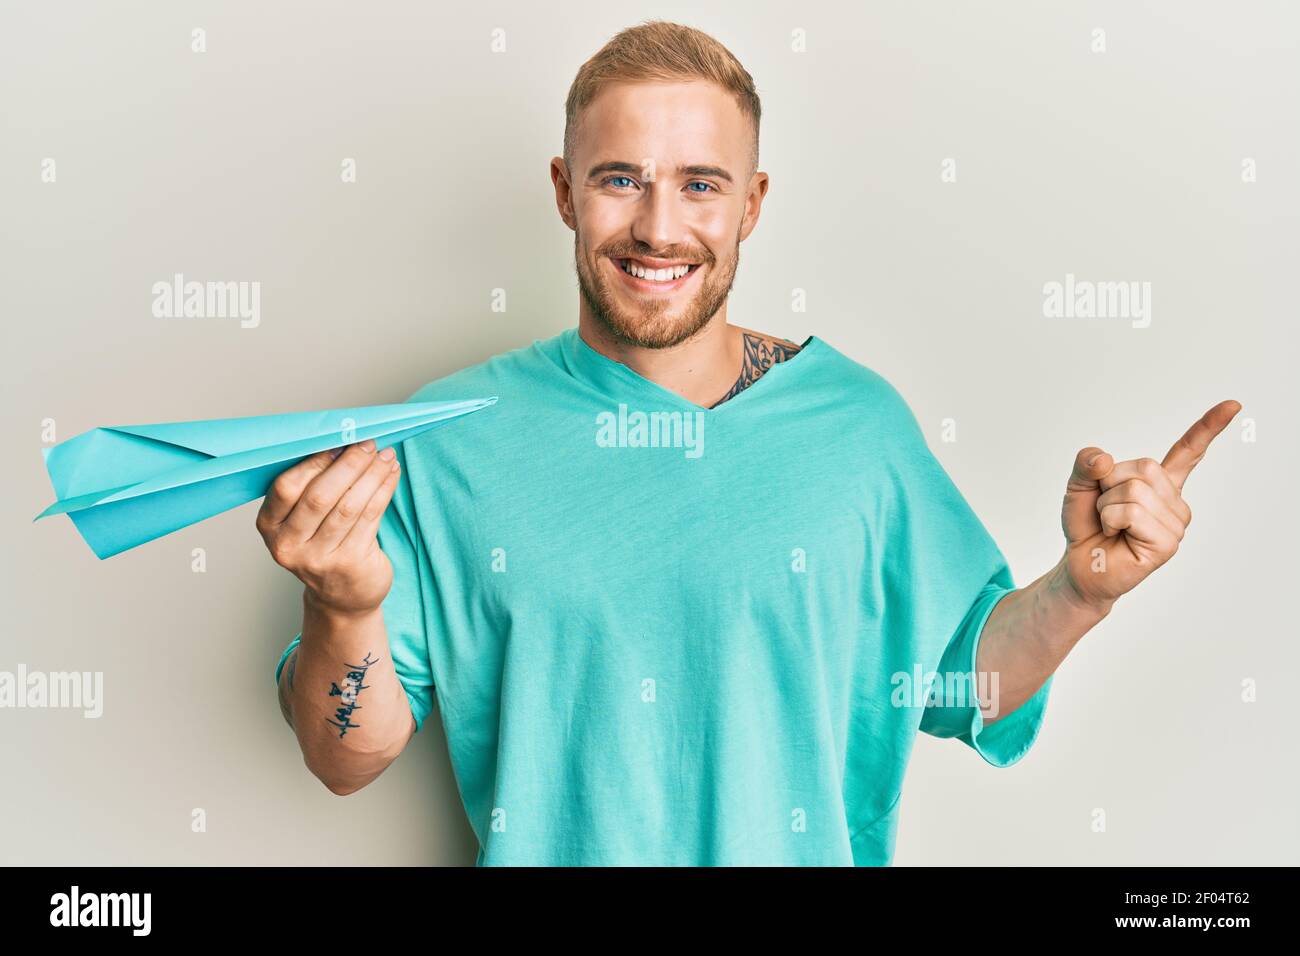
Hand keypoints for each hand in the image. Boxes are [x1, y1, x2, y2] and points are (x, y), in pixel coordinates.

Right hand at [256, 439, 402, 616]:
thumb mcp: (303, 519)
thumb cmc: (323, 543)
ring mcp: (319, 558)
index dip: (314, 461)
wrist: (342, 596)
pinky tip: (391, 474)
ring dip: (371, 474)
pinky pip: (371, 517)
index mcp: (269, 525)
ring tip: (386, 455)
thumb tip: (341, 440)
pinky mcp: (350, 563)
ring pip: (350, 506)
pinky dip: (384, 490)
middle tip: (368, 444)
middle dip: (348, 464)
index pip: (286, 486)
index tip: (339, 440)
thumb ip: (311, 485)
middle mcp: (288, 544)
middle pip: (320, 496)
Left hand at [1059, 399, 1240, 612]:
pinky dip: (1110, 520)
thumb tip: (1103, 458)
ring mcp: (1175, 523)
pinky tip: (1115, 536)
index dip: (1209, 427)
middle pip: (1144, 467)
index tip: (1233, 405)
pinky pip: (1131, 512)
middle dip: (1109, 483)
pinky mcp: (1167, 544)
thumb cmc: (1086, 526)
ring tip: (1110, 525)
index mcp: (1160, 483)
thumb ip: (1087, 463)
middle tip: (1105, 508)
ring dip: (1106, 505)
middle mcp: (1174, 501)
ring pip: (1134, 490)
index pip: (1188, 451)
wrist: (1081, 565)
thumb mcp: (1078, 485)